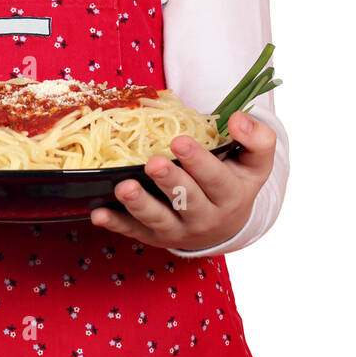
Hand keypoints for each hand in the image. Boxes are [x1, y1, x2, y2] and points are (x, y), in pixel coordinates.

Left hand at [89, 110, 276, 251]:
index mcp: (231, 196)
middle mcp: (206, 218)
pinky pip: (135, 233)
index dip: (199, 161)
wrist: (228, 224)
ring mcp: (180, 231)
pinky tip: (98, 214)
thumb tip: (238, 119)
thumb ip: (257, 138)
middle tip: (153, 163)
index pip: (216, 179)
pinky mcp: (157, 237)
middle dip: (170, 182)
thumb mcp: (256, 161)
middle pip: (188, 202)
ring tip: (123, 188)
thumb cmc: (236, 180)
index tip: (180, 140)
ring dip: (140, 205)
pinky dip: (116, 224)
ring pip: (160, 221)